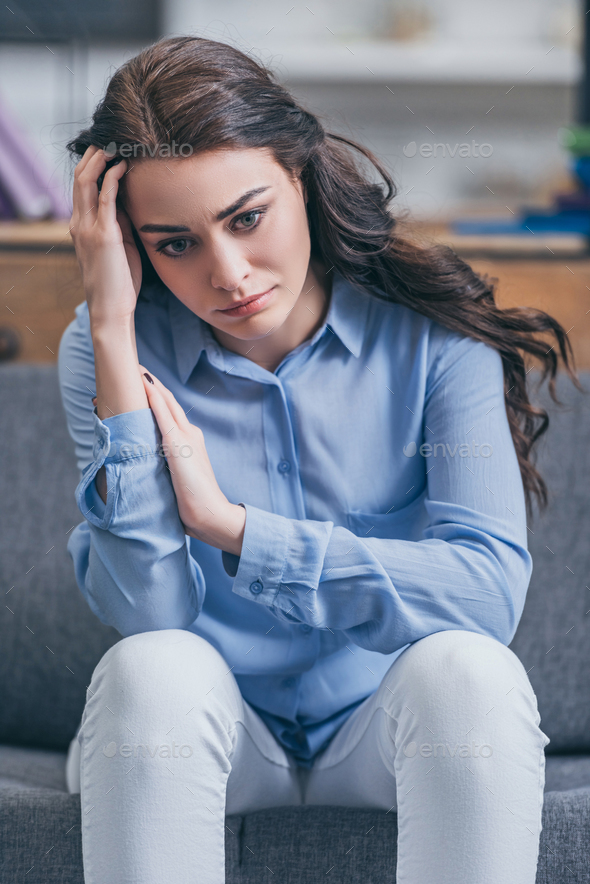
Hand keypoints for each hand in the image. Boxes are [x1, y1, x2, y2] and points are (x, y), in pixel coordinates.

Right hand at [70, 145, 141, 326]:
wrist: (111, 309)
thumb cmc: (119, 282)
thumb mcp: (120, 246)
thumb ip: (120, 223)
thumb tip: (129, 201)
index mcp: (81, 226)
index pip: (81, 186)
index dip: (92, 164)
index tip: (109, 150)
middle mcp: (79, 223)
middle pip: (79, 177)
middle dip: (93, 154)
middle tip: (111, 138)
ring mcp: (88, 228)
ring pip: (86, 181)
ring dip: (100, 159)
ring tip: (115, 143)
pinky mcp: (103, 235)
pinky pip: (104, 198)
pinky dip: (112, 178)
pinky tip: (122, 166)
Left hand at [139, 367, 245, 554]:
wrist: (211, 515)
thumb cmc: (194, 503)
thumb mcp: (177, 477)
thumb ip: (167, 465)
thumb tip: (148, 464)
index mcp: (188, 441)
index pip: (168, 412)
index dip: (154, 395)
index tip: (139, 381)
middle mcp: (189, 434)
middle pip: (167, 402)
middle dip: (151, 383)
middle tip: (135, 365)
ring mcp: (186, 439)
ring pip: (166, 404)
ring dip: (150, 385)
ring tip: (136, 369)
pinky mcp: (180, 447)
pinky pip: (164, 418)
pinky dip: (155, 401)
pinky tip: (146, 386)